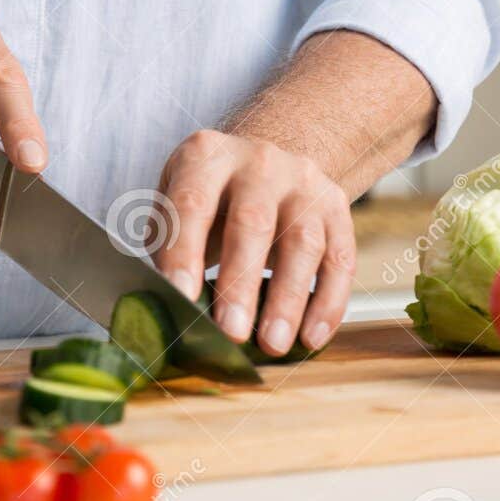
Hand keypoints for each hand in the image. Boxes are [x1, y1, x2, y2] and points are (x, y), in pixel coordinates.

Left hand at [153, 130, 355, 354]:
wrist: (266, 161)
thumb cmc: (211, 196)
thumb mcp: (178, 198)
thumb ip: (168, 243)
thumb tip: (160, 307)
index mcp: (207, 155)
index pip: (192, 202)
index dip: (184, 250)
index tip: (180, 295)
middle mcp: (258, 161)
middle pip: (252, 222)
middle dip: (241, 282)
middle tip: (230, 332)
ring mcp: (303, 182)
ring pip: (302, 242)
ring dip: (288, 299)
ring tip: (273, 345)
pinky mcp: (336, 208)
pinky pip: (339, 258)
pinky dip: (328, 302)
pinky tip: (312, 338)